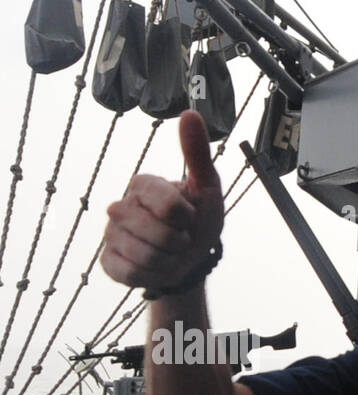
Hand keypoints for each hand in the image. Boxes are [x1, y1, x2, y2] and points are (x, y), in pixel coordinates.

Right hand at [101, 110, 224, 290]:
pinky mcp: (109, 262)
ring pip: (145, 256)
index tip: (190, 218)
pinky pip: (130, 273)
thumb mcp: (207, 189)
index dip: (187, 218)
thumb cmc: (199, 221)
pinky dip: (152, 276)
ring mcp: (112, 235)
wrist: (190, 262)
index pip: (168, 205)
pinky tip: (155, 268)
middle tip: (182, 239)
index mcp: (143, 185)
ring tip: (170, 253)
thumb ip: (197, 154)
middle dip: (181, 243)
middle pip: (158, 234)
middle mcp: (120, 206)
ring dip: (169, 262)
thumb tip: (191, 113)